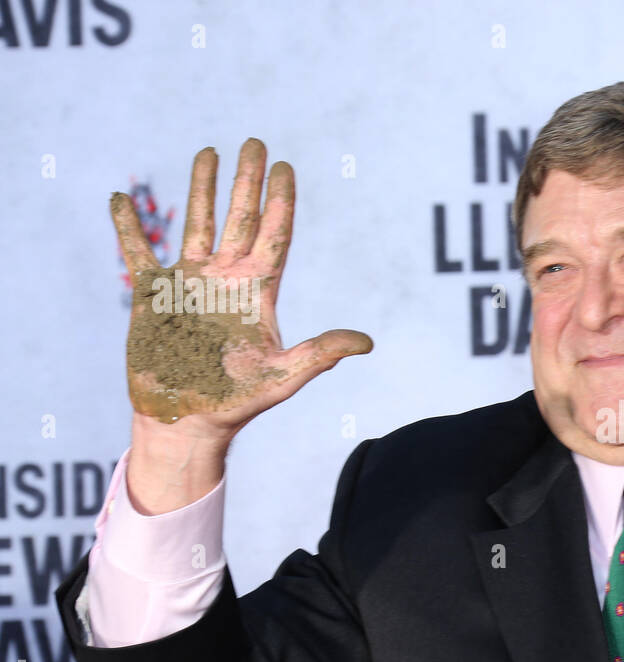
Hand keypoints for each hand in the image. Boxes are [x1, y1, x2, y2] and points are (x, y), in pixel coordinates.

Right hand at [114, 138, 371, 437]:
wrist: (189, 422)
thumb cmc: (238, 403)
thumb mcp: (283, 376)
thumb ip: (320, 354)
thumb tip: (366, 343)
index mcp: (257, 291)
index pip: (274, 234)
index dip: (280, 201)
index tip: (285, 166)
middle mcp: (226, 279)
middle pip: (239, 218)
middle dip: (246, 181)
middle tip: (255, 142)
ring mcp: (189, 284)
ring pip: (197, 224)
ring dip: (201, 189)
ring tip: (209, 152)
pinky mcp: (152, 296)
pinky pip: (138, 252)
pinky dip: (128, 227)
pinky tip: (122, 199)